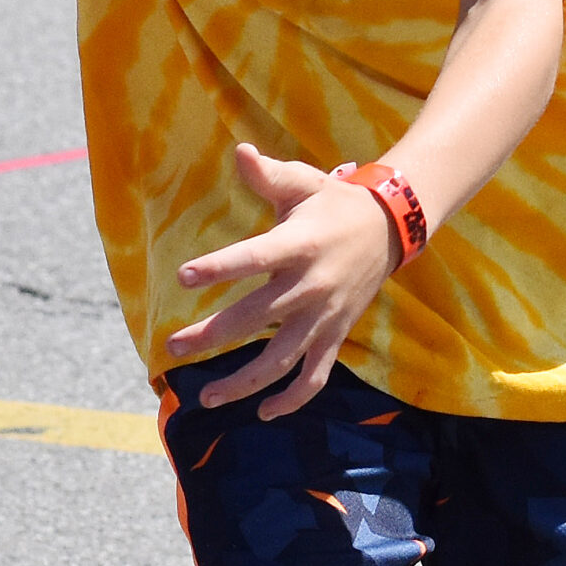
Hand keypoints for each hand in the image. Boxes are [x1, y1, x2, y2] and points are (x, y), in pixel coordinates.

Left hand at [168, 144, 401, 417]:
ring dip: (244, 383)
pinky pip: (315, 377)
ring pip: (283, 361)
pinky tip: (263, 413)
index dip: (221, 266)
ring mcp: (324, 317)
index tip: (184, 276)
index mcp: (299, 245)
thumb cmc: (333, 203)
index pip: (255, 257)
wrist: (390, 228)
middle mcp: (310, 286)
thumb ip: (268, 174)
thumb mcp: (303, 183)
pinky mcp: (335, 335)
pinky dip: (293, 399)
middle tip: (174, 347)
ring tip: (207, 397)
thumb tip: (240, 152)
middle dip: (213, 335)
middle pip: (257, 318)